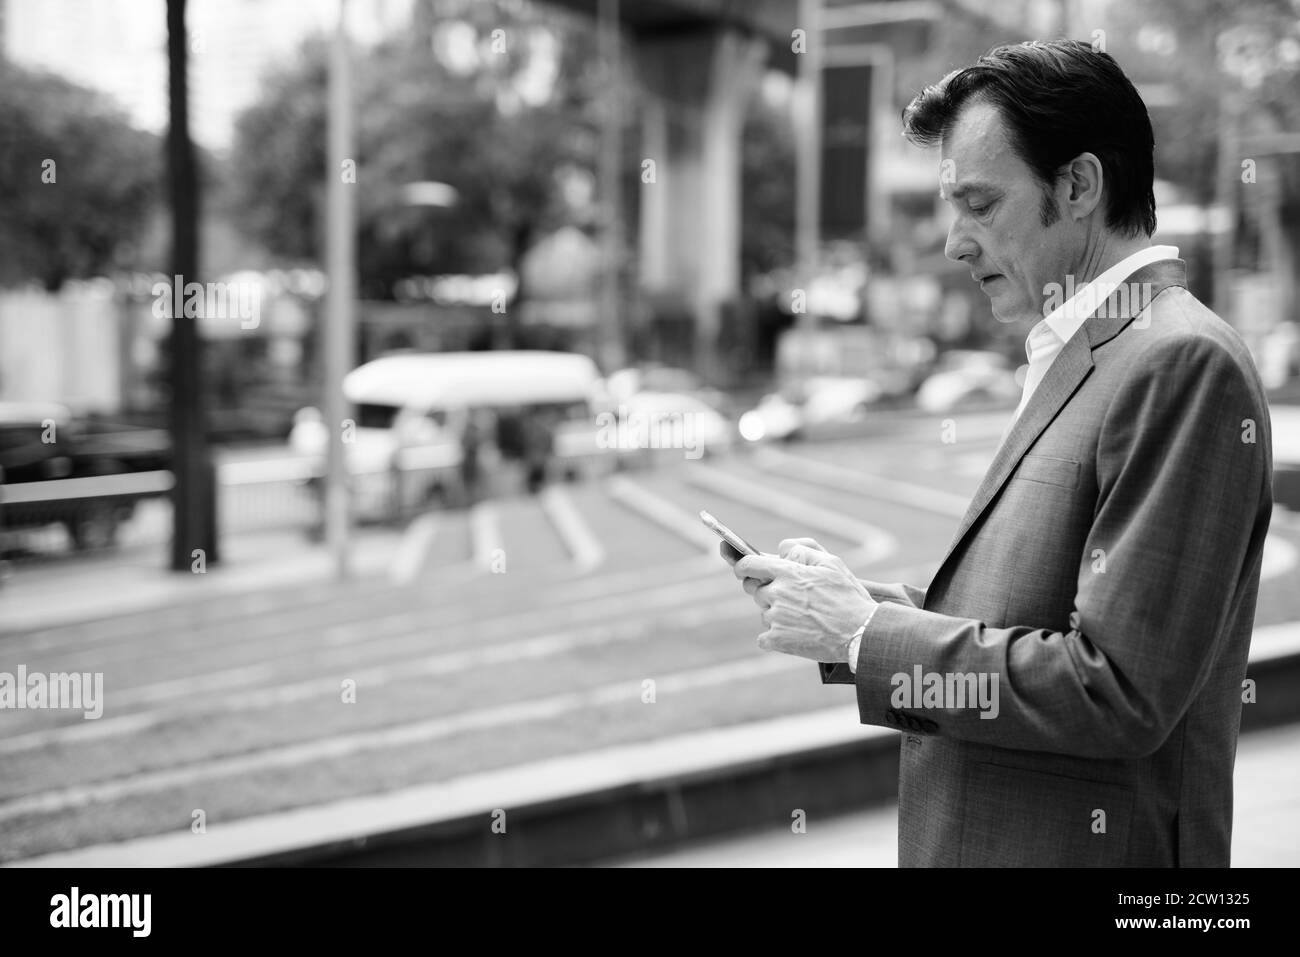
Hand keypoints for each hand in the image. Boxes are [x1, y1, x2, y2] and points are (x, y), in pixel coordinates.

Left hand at [730, 538, 876, 662]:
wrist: (860, 633)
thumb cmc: (849, 597)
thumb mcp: (832, 563)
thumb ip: (802, 551)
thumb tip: (781, 550)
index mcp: (787, 572)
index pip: (748, 565)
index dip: (743, 566)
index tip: (744, 569)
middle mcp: (776, 594)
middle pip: (755, 590)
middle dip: (768, 591)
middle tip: (792, 599)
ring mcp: (775, 618)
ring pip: (764, 613)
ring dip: (776, 615)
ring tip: (804, 619)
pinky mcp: (777, 640)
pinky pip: (764, 637)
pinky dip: (775, 637)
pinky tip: (796, 635)